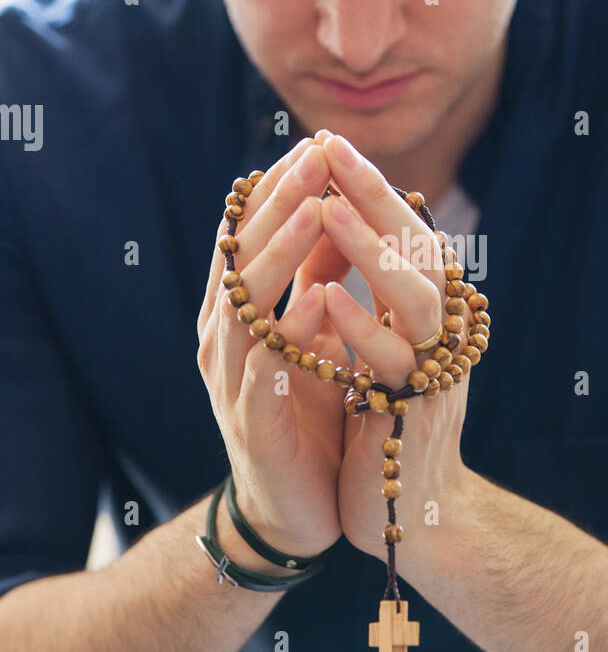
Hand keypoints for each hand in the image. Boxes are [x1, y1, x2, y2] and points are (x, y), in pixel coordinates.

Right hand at [197, 134, 352, 559]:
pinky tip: (314, 304)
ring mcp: (233, 383)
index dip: (279, 189)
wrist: (292, 509)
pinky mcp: (253, 428)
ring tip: (315, 209)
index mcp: (238, 314)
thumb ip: (319, 279)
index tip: (315, 142)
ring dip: (281, 255)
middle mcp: (225, 340)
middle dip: (282, 203)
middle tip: (315, 153)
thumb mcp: (316, 335)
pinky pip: (266, 374)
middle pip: (243, 257)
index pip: (251, 236)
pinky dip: (288, 335)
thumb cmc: (306, 413)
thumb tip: (338, 208)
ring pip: (246, 306)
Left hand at [317, 134, 472, 560]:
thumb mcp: (368, 347)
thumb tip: (331, 218)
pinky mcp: (413, 416)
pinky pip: (392, 366)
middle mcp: (437, 335)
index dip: (368, 189)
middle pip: (418, 249)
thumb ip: (360, 291)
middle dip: (374, 196)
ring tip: (331, 209)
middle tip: (333, 147)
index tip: (327, 141)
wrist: (412, 517)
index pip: (403, 235)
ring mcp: (431, 372)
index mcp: (422, 315)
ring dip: (371, 253)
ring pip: (414, 300)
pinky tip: (327, 299)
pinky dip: (360, 331)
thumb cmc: (384, 427)